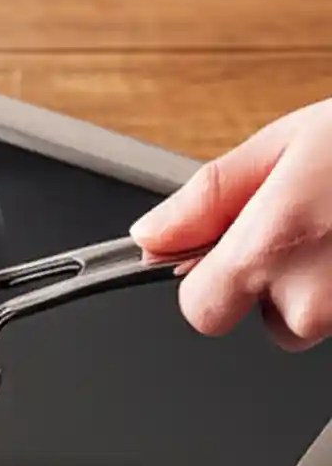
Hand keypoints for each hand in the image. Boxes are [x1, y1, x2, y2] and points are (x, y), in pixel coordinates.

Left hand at [130, 99, 331, 351]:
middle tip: (316, 226)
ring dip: (331, 285)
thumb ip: (210, 198)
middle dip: (280, 285)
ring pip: (323, 321)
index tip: (225, 253)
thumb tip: (151, 235)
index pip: (200, 312)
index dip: (209, 281)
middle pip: (270, 321)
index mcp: (270, 249)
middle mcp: (316, 298)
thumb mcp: (286, 144)